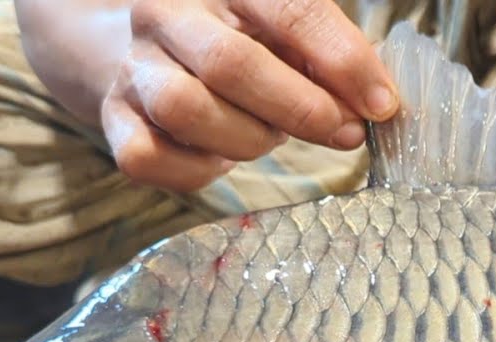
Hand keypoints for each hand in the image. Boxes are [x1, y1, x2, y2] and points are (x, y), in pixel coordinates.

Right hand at [101, 0, 398, 192]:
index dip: (343, 60)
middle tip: (343, 132)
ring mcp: (133, 64)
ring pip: (185, 109)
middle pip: (230, 63)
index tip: (381, 105)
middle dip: (299, 109)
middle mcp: (167, 12)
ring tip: (270, 138)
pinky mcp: (113, 116)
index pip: (290, 8)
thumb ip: (329, 60)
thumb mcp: (289, 33)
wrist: (157, 49)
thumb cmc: (246, 41)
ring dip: (247, 139)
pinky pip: (148, 157)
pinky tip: (221, 158)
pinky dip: (197, 171)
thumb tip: (375, 104)